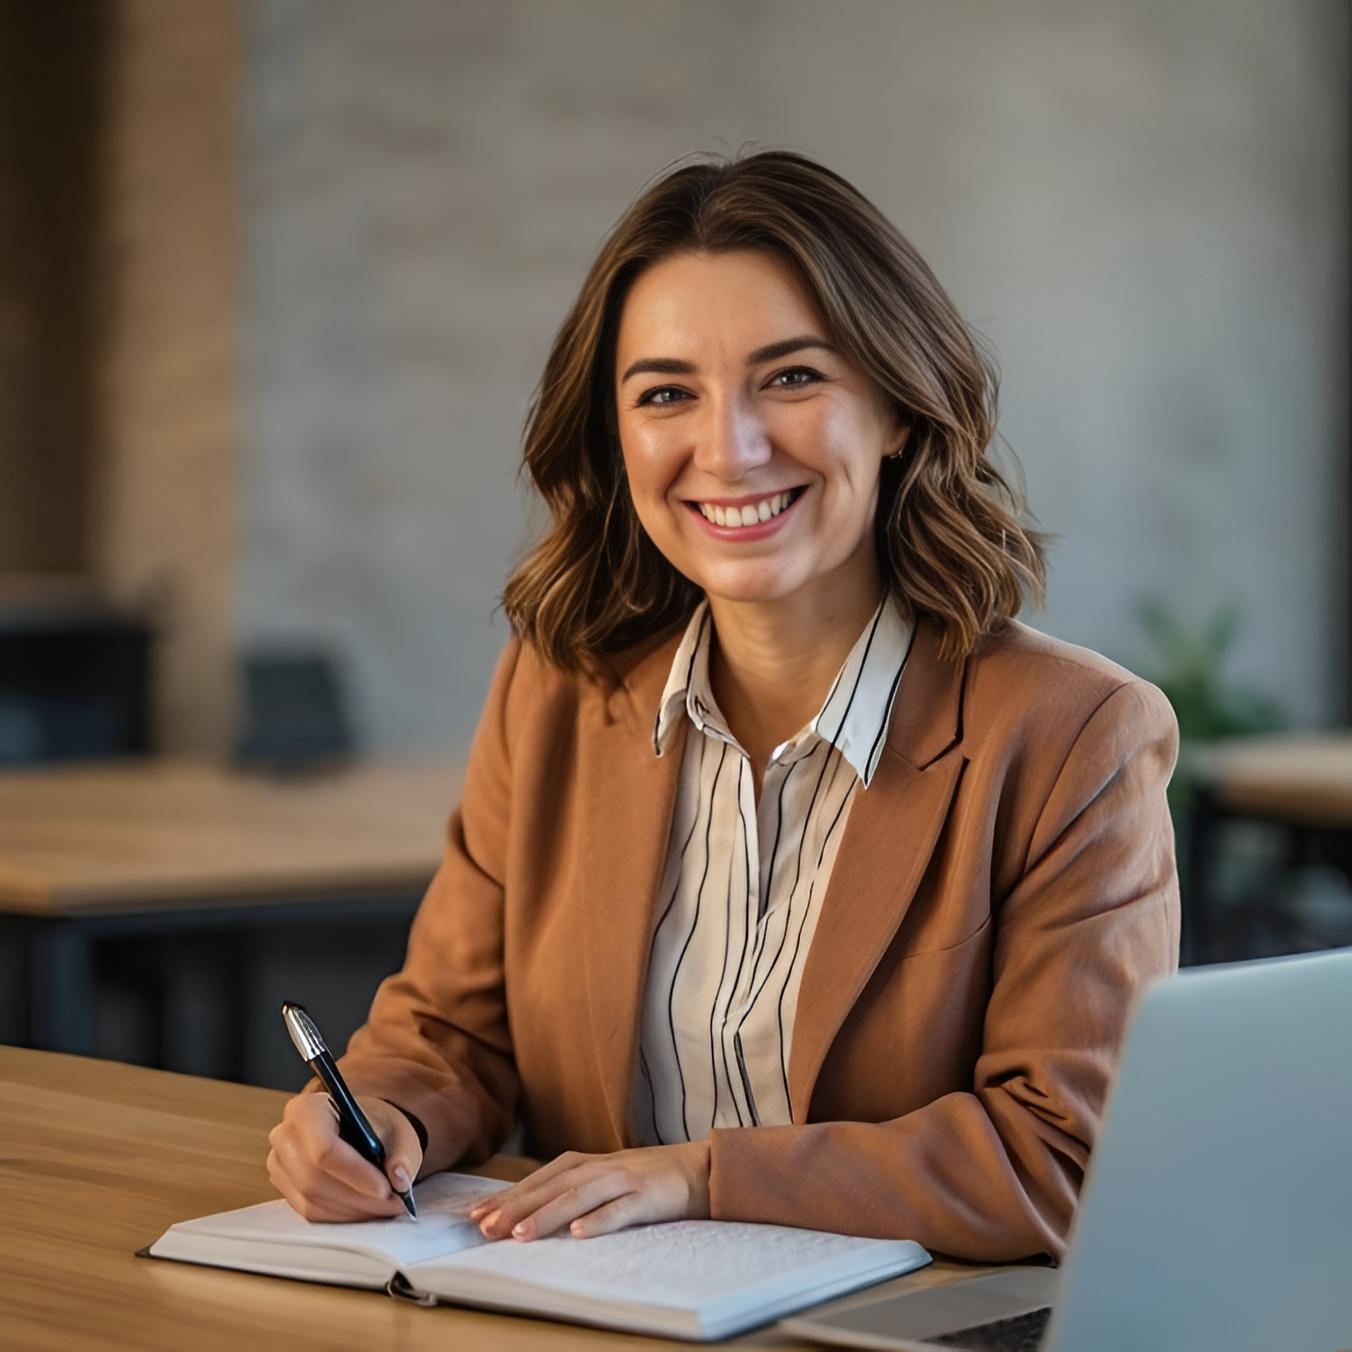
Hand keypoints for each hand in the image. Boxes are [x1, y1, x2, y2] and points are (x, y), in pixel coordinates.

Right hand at [267, 1092, 423, 1221]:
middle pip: (314, 1179)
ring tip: (386, 1207)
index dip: (355, 1173)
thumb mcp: (396, 1131)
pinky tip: (366, 1209)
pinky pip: (311, 1212)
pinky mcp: (285, 1189)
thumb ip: (401, 1154)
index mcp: (307, 1109)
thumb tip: (400, 1178)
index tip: (385, 1189)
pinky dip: (342, 1215)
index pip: (324, 1148)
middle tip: (393, 1203)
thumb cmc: (373, 1127)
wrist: (360, 1131)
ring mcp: (280, 1165)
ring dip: (353, 1210)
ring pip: (313, 1200)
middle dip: (357, 1197)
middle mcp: (285, 1135)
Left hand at [467, 1142, 710, 1240]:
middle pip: (553, 1186)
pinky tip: (578, 1235)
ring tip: (520, 1235)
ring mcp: (625, 1179)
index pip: (540, 1179)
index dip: (508, 1196)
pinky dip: (598, 1220)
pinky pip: (621, 1209)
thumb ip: (571, 1189)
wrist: (700, 1169)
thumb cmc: (645, 1178)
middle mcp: (601, 1167)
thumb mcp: (604, 1179)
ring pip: (580, 1196)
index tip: (476, 1216)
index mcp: (587, 1163)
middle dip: (517, 1207)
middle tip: (486, 1228)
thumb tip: (526, 1211)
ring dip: (548, 1214)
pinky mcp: (648, 1196)